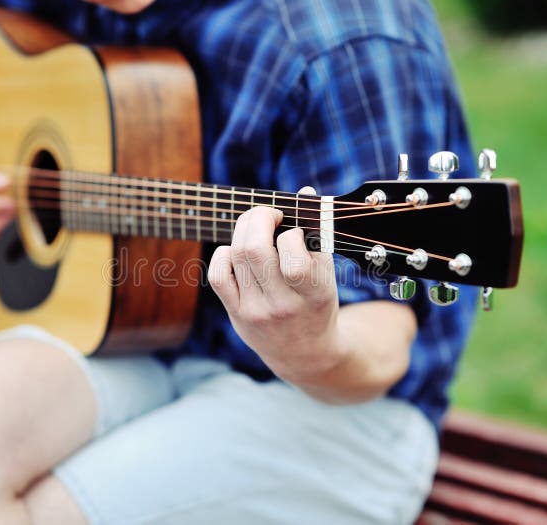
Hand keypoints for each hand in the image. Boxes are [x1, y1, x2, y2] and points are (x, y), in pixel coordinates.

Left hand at [208, 187, 346, 383]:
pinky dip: (225, 254)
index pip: (293, 259)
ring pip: (236, 256)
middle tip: (270, 214)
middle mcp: (282, 305)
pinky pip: (219, 274)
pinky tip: (238, 251)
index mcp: (313, 295)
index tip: (295, 230)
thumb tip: (304, 192)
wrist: (305, 354)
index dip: (291, 232)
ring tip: (256, 228)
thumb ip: (317, 234)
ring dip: (244, 230)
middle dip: (259, 218)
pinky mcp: (236, 314)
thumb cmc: (318, 304)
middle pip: (255, 251)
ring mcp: (255, 311)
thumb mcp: (327, 274)